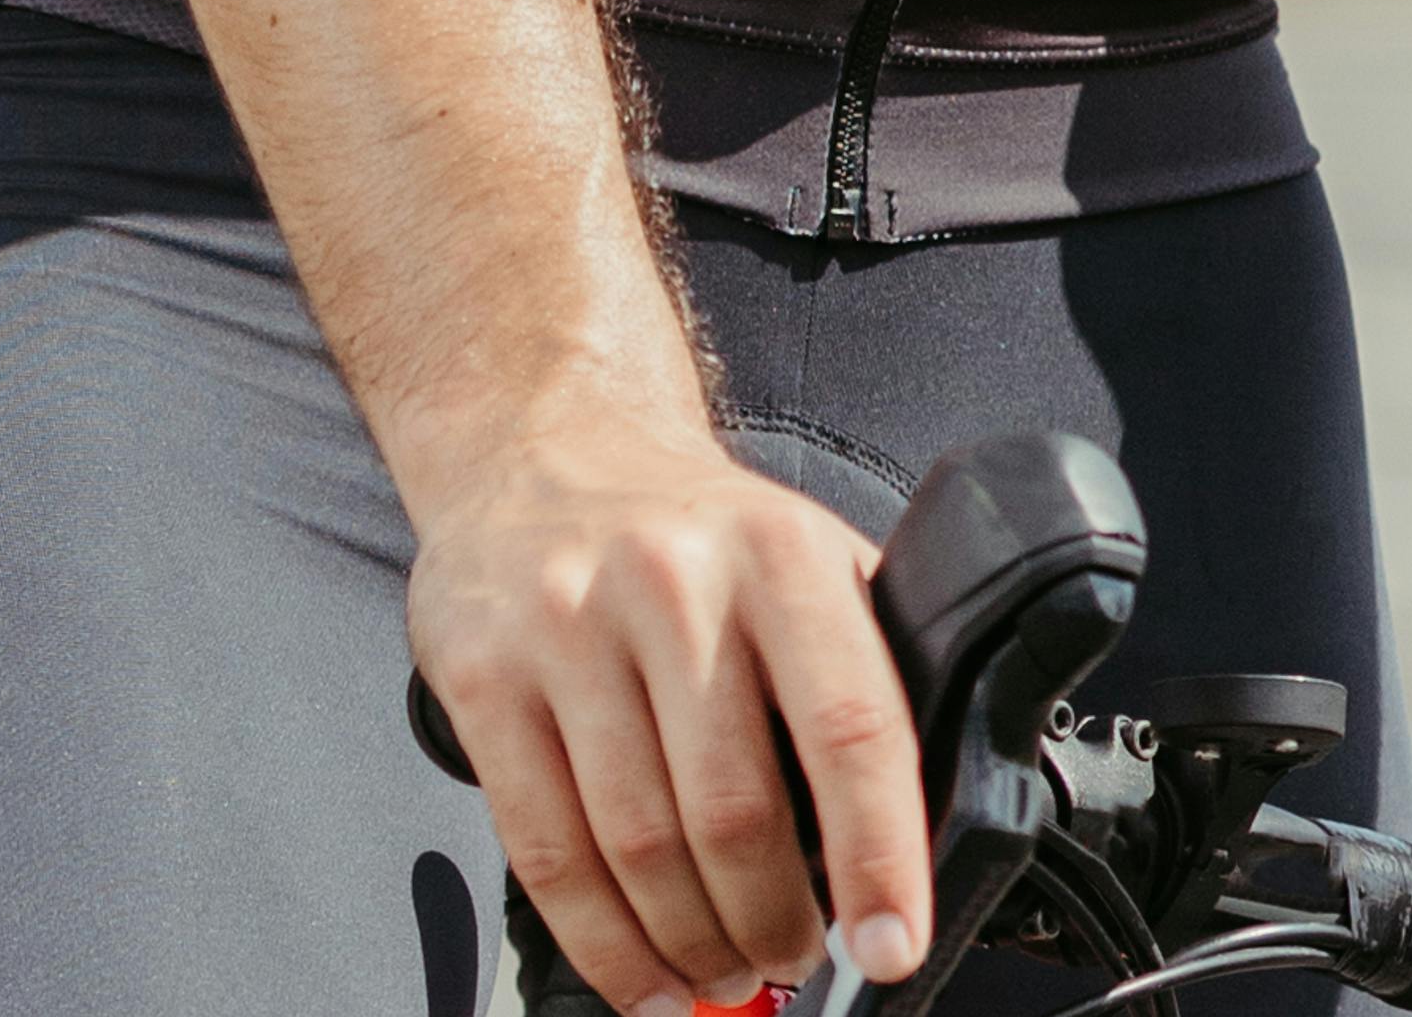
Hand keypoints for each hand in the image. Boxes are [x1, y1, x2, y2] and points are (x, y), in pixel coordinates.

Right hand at [407, 394, 931, 1016]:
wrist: (543, 449)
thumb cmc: (694, 534)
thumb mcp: (804, 556)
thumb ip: (868, 666)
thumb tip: (927, 828)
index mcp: (779, 553)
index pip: (850, 725)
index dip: (879, 854)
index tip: (890, 946)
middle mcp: (672, 580)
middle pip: (735, 814)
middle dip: (772, 923)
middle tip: (789, 958)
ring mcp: (568, 626)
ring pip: (640, 849)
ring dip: (693, 947)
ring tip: (721, 972)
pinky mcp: (483, 678)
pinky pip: (547, 854)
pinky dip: (604, 946)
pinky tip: (643, 977)